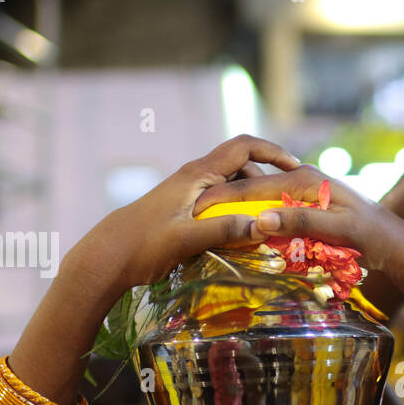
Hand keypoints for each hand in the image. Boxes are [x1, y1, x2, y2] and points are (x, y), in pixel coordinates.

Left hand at [71, 135, 298, 290]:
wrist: (106, 257)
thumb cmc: (141, 246)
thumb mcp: (186, 240)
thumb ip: (224, 230)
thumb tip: (263, 225)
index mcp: (197, 175)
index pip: (244, 147)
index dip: (274, 152)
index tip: (297, 167)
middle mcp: (194, 177)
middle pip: (243, 165)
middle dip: (269, 178)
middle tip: (290, 202)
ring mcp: (188, 192)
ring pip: (232, 184)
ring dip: (254, 196)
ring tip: (273, 219)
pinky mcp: (184, 208)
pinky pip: (221, 200)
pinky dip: (239, 208)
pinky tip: (246, 231)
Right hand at [194, 165, 403, 278]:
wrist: (393, 241)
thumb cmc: (369, 234)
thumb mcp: (337, 229)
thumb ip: (301, 221)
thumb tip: (261, 220)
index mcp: (303, 179)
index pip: (253, 186)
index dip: (222, 198)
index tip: (194, 210)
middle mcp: (299, 180)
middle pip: (251, 189)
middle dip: (221, 202)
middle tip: (189, 217)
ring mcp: (301, 192)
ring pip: (259, 200)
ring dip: (235, 211)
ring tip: (204, 225)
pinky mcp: (304, 205)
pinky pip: (272, 211)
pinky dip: (254, 220)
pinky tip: (237, 233)